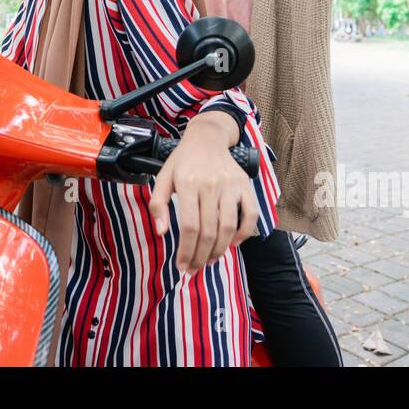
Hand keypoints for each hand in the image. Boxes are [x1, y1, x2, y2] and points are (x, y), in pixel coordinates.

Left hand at [147, 112, 259, 273]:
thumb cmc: (182, 162)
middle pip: (208, 231)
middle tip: (194, 269)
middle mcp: (211, 184)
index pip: (188, 226)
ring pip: (228, 226)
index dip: (185, 251)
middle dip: (200, 256)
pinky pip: (250, 215)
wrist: (207, 138)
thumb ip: (158, 205)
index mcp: (188, 182)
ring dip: (220, 250)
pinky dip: (244, 234)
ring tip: (209, 261)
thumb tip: (161, 232)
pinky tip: (232, 245)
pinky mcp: (245, 185)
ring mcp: (231, 185)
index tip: (182, 266)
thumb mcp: (163, 178)